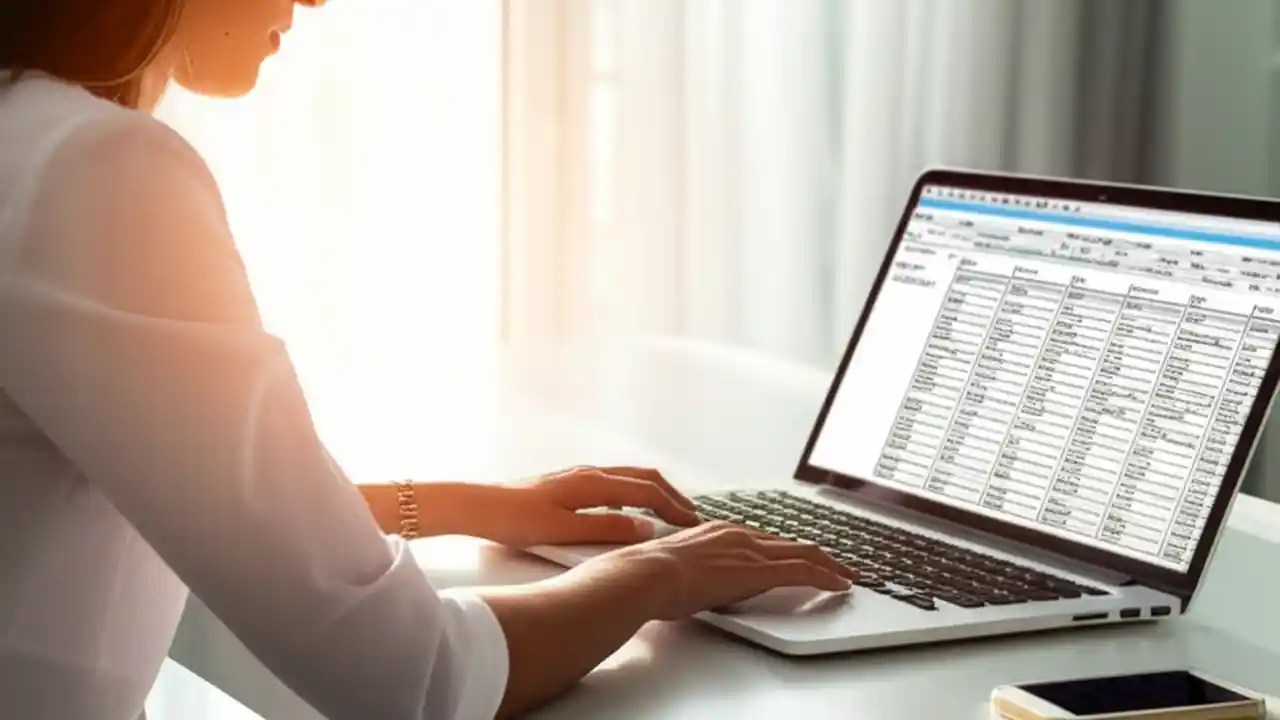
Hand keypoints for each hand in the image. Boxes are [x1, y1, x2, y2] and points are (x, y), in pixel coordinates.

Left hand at [481, 466, 700, 547]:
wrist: (478, 505)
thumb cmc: (515, 519)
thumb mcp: (564, 531)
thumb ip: (606, 529)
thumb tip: (645, 528)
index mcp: (594, 484)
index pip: (647, 492)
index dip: (674, 508)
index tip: (692, 524)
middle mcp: (590, 473)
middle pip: (643, 477)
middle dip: (671, 495)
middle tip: (691, 515)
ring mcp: (579, 476)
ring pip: (629, 477)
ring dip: (654, 492)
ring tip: (668, 510)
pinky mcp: (568, 483)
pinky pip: (613, 482)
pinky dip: (634, 492)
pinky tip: (630, 508)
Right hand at [572, 520, 856, 620]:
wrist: (648, 574)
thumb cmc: (653, 575)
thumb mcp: (681, 566)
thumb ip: (699, 568)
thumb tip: (700, 581)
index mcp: (720, 531)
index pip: (766, 539)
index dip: (787, 549)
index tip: (798, 557)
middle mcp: (740, 534)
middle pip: (790, 543)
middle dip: (817, 554)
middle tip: (835, 565)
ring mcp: (751, 550)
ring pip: (804, 553)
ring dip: (828, 565)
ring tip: (844, 575)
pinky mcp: (759, 570)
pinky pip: (803, 571)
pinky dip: (826, 577)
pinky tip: (839, 585)